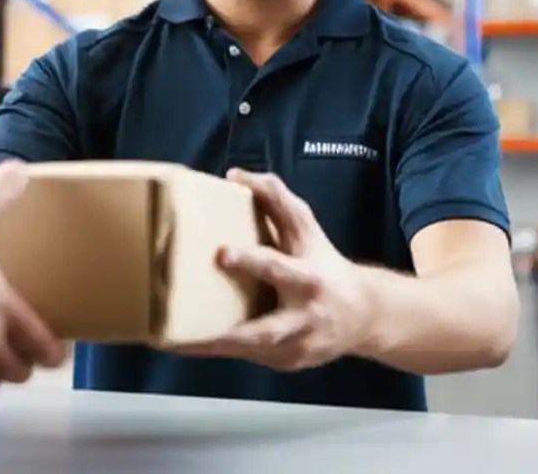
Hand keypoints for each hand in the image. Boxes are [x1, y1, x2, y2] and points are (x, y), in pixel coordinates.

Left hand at [172, 169, 371, 370]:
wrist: (364, 314)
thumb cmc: (323, 262)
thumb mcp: (306, 228)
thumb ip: (276, 198)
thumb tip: (234, 175)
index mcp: (308, 280)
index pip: (278, 269)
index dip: (251, 261)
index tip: (222, 252)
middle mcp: (304, 318)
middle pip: (265, 331)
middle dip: (231, 333)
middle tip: (188, 333)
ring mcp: (297, 346)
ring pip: (251, 352)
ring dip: (213, 349)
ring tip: (174, 344)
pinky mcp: (287, 362)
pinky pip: (251, 357)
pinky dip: (223, 350)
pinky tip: (193, 344)